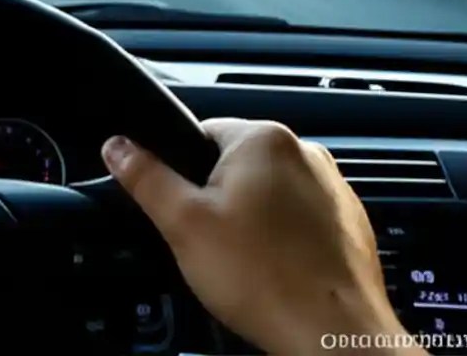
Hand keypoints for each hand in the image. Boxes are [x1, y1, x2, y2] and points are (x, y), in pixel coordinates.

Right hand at [102, 119, 423, 355]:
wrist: (332, 333)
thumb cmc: (264, 279)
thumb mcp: (183, 224)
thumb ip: (145, 177)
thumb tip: (118, 146)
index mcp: (263, 139)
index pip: (201, 132)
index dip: (182, 173)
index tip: (184, 209)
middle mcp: (306, 153)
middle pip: (236, 165)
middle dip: (218, 200)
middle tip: (213, 242)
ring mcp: (334, 188)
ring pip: (269, 194)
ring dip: (252, 220)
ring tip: (247, 261)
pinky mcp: (348, 221)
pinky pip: (299, 219)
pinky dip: (282, 240)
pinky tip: (274, 269)